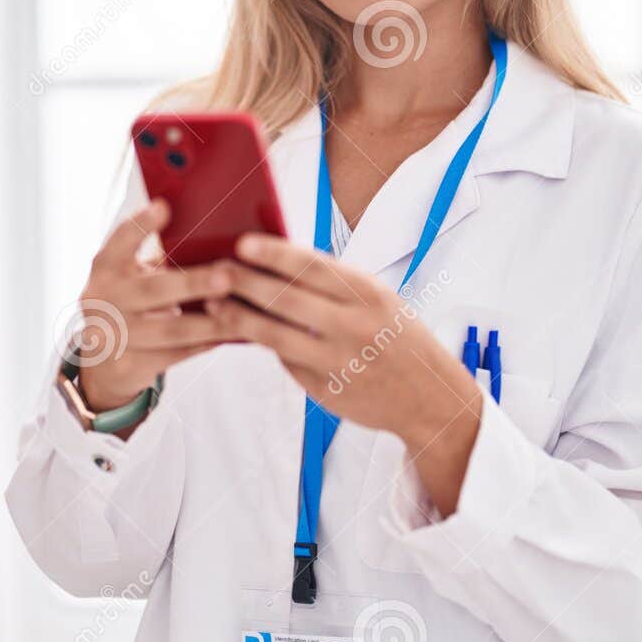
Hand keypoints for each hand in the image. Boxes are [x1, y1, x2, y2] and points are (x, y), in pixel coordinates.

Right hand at [73, 199, 234, 416]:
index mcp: (104, 267)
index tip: (164, 206)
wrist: (101, 360)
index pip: (119, 240)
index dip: (140, 224)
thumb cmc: (130, 302)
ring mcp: (113, 335)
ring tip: (240, 314)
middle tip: (226, 276)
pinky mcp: (128, 364)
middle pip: (152, 290)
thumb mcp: (130, 276)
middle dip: (192, 283)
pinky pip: (174, 355)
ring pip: (168, 330)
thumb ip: (156, 257)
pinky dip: (204, 344)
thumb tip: (210, 234)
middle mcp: (102, 299)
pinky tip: (229, 336)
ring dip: (208, 322)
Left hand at [205, 233, 482, 512]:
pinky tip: (238, 332)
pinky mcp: (324, 391)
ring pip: (275, 335)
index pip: (312, 267)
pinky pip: (285, 361)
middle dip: (244, 283)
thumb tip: (276, 261)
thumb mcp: (378, 300)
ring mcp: (337, 361)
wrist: (429, 398)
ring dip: (238, 318)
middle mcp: (353, 326)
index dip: (274, 254)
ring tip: (213, 304)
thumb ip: (334, 284)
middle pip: (286, 299)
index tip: (241, 243)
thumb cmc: (397, 337)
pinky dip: (261, 344)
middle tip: (212, 271)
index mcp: (368, 294)